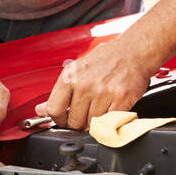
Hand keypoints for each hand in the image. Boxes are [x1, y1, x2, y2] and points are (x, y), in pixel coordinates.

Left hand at [35, 41, 150, 129]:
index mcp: (70, 76)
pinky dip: (110, 120)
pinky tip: (111, 109)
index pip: (54, 109)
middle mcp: (86, 84)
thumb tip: (41, 110)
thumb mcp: (77, 70)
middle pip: (74, 120)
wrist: (134, 51)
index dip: (58, 119)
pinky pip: (109, 121)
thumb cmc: (106, 59)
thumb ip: (59, 92)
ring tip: (101, 107)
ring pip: (92, 123)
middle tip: (87, 112)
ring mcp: (104, 92)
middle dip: (79, 120)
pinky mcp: (121, 99)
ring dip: (96, 120)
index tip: (64, 119)